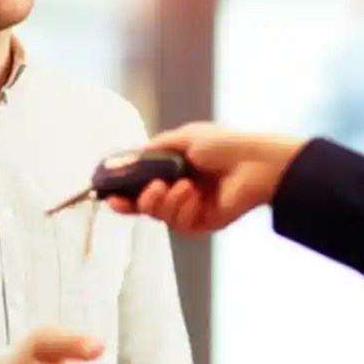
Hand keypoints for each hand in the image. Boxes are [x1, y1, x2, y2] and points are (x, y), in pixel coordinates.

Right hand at [106, 122, 306, 234]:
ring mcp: (187, 210)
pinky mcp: (200, 224)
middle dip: (141, 199)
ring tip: (185, 185)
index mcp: (172, 171)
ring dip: (166, 200)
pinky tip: (195, 194)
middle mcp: (176, 192)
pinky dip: (183, 207)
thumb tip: (124, 157)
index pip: (139, 186)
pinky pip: (177, 223)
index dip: (122, 192)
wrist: (255, 163)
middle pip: (143, 205)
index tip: (109, 195)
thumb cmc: (225, 145)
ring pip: (158, 215)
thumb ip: (152, 150)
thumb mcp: (182, 138)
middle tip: (153, 188)